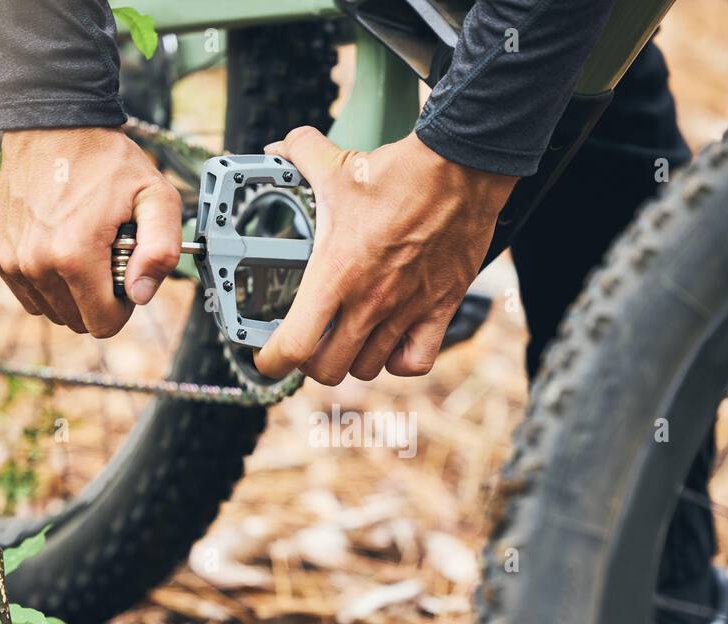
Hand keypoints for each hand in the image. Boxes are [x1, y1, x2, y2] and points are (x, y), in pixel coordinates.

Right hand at [0, 128, 180, 337]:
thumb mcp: (156, 196)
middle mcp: (37, 264)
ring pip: (53, 311)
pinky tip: (60, 246)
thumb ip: (161, 250)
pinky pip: (30, 295)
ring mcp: (13, 262)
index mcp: (75, 256)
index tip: (126, 271)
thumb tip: (140, 296)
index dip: (123, 305)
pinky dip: (48, 282)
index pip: (104, 324)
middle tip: (106, 253)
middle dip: (98, 297)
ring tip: (82, 246)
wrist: (54, 125)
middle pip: (79, 321)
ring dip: (72, 291)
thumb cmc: (108, 160)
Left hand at [253, 129, 515, 383]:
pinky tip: (392, 341)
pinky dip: (400, 359)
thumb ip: (300, 156)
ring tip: (348, 338)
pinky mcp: (439, 310)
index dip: (272, 361)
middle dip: (310, 362)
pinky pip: (415, 361)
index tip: (267, 356)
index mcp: (336, 273)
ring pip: (368, 368)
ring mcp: (406, 310)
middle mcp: (369, 301)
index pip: (295, 345)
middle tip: (309, 342)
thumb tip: (279, 150)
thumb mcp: (338, 165)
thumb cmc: (399, 175)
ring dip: (352, 360)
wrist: (459, 172)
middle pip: (328, 369)